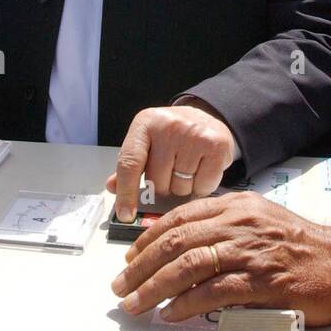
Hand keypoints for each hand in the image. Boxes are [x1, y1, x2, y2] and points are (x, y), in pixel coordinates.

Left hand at [105, 104, 234, 221]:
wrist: (205, 115)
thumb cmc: (172, 133)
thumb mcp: (146, 141)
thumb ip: (129, 166)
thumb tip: (113, 187)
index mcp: (145, 123)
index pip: (130, 163)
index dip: (126, 193)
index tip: (126, 214)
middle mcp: (169, 126)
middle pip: (157, 182)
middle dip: (162, 185)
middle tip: (170, 170)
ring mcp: (194, 134)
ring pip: (180, 188)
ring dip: (182, 187)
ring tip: (186, 168)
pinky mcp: (216, 146)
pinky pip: (203, 187)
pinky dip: (201, 187)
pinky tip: (201, 170)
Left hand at [111, 192, 330, 325]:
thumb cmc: (300, 243)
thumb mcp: (259, 218)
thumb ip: (223, 224)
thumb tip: (182, 244)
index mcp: (235, 205)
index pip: (179, 217)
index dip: (147, 238)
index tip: (130, 258)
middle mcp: (239, 223)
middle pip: (176, 241)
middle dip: (141, 266)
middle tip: (121, 286)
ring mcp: (250, 251)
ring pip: (188, 265)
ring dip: (154, 286)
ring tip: (136, 303)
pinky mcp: (261, 280)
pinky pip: (214, 292)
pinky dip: (187, 304)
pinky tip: (171, 312)